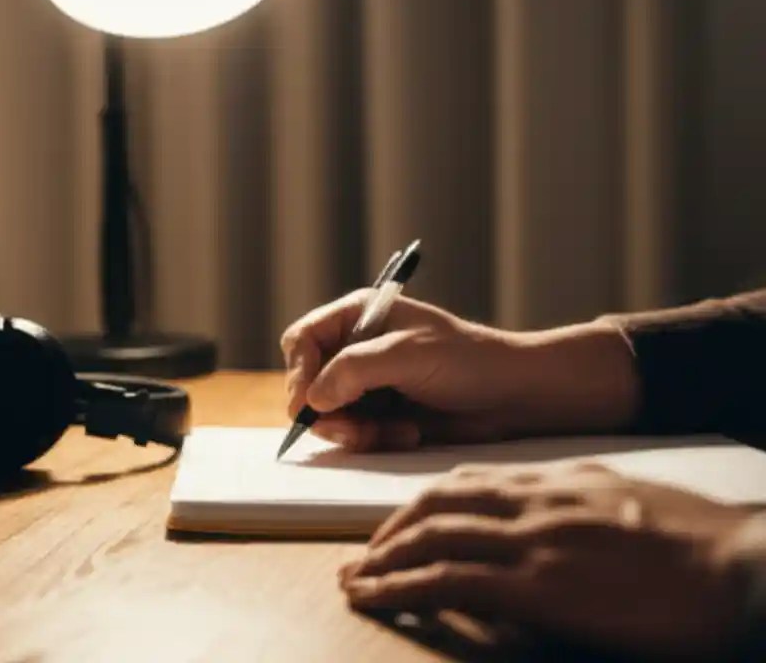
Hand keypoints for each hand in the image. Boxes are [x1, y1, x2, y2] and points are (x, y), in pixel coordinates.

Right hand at [279, 290, 640, 450]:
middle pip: (308, 383)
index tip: (309, 404)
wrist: (514, 396)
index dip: (299, 373)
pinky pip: (354, 434)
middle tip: (353, 430)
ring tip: (394, 432)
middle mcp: (356, 347)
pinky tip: (408, 433)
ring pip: (328, 415)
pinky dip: (374, 440)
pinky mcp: (380, 413)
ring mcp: (367, 383)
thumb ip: (355, 370)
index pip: (302, 341)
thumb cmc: (468, 361)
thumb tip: (313, 397)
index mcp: (358, 316)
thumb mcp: (408, 356)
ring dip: (355, 430)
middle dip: (329, 411)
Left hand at [339, 462, 757, 660]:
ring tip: (353, 579)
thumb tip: (552, 530)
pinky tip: (375, 597)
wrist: (746, 570)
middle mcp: (537, 502)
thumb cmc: (705, 548)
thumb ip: (584, 508)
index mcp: (561, 481)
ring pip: (431, 538)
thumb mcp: (635, 507)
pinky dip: (401, 587)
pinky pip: (447, 580)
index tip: (400, 525)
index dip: (424, 504)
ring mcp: (534, 541)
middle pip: (438, 503)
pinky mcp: (536, 586)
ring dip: (382, 560)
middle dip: (391, 529)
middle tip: (363, 555)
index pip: (470, 482)